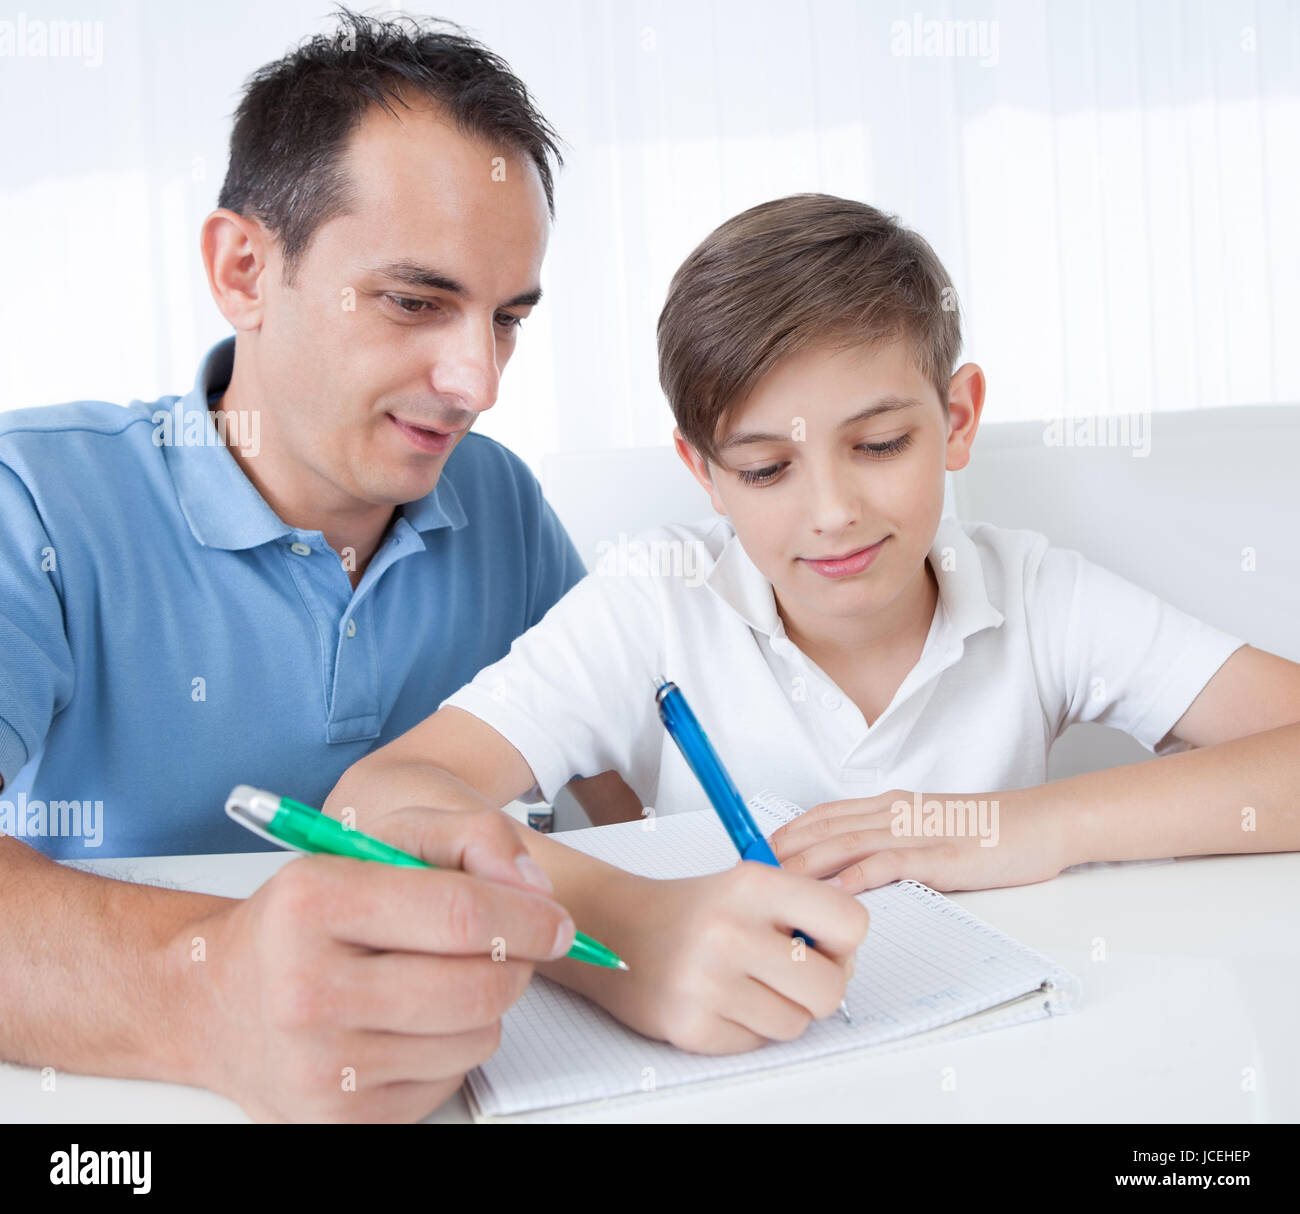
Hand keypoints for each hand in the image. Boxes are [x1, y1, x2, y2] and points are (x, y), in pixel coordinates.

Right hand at [187, 806, 573, 1121]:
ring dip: (485, 1006)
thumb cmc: (304, 916)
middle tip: (516, 948)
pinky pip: (449, 1082)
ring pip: (475, 1039)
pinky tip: (413, 1022)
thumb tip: (534, 886)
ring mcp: (320, 1068)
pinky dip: (452, 1049)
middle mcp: (306, 990)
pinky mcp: (338, 1122)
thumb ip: (466, 837)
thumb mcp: (372, 843)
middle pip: (476, 987)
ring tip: (441, 978)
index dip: (528, 918)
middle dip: (519, 964)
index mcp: (312, 903)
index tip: (557, 920)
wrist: (213, 999)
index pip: (459, 916)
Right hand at [588, 863, 869, 1053]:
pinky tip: (718, 1000)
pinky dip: (745, 1028)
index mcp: (752, 884)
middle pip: (830, 989)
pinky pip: (756, 1044)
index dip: (843, 942)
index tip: (820, 942)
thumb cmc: (693, 910)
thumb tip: (848, 957)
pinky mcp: (691, 1027)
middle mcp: (729, 931)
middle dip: (817, 988)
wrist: (614, 928)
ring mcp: (707, 983)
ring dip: (778, 1010)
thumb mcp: (747, 884)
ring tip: (744, 983)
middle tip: (789, 974)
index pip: (850, 923)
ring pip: (795, 1024)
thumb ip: (803, 911)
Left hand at [769, 789, 1069, 892]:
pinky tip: (837, 891)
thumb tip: (853, 869)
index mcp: (892, 806)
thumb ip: (892, 843)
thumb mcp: (929, 830)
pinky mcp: (942, 854)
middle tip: (749, 870)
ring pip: (849, 843)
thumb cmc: (989, 831)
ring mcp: (918, 832)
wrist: (1041, 822)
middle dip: (784, 849)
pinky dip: (861, 875)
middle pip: (827, 828)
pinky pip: (893, 862)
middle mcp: (897, 812)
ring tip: (775, 881)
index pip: (826, 814)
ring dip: (808, 863)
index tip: (756, 849)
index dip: (788, 831)